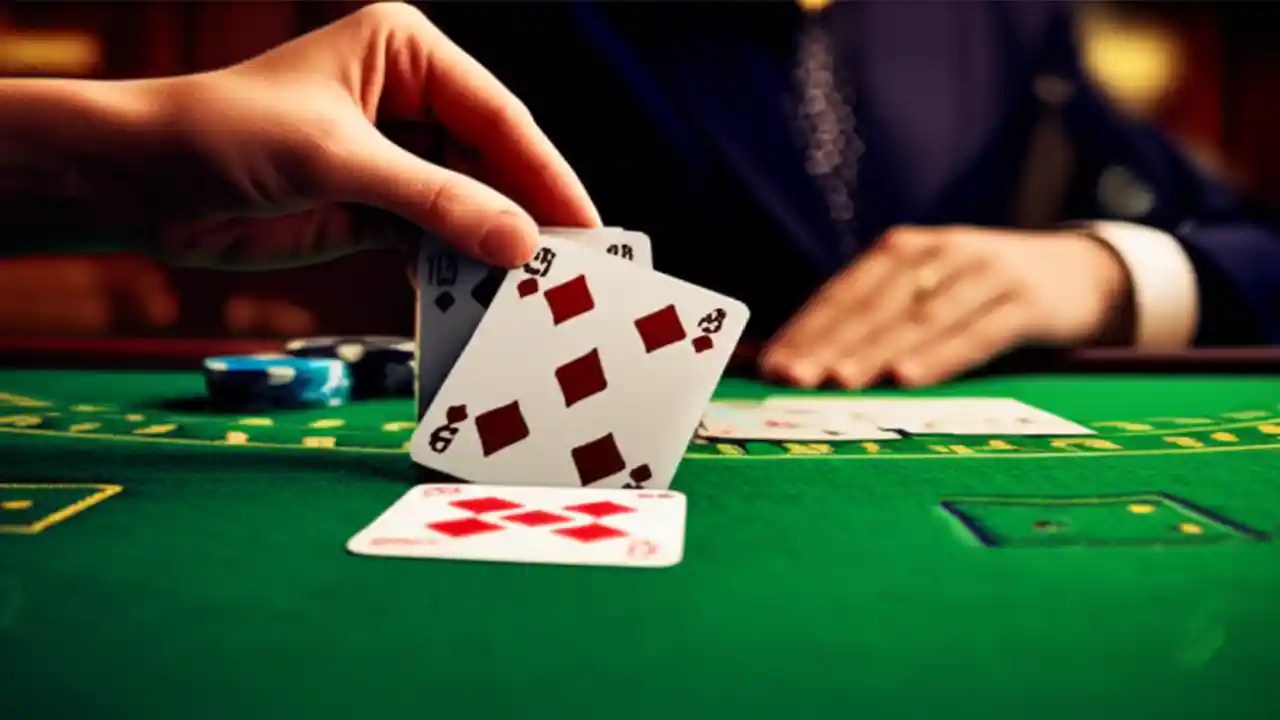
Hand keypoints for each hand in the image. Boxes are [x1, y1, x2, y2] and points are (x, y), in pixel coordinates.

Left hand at [142, 2, 597, 268]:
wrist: (142, 182)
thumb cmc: (227, 135)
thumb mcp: (340, 162)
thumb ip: (435, 202)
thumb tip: (518, 242)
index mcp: (408, 53)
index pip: (499, 116)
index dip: (546, 174)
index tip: (585, 227)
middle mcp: (410, 99)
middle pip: (492, 164)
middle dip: (522, 216)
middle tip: (570, 272)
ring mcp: (395, 156)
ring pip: (467, 205)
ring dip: (489, 248)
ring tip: (530, 294)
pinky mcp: (375, 206)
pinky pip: (433, 238)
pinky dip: (451, 268)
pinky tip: (472, 298)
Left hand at [759, 226, 1132, 387]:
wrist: (1083, 272)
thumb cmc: (983, 292)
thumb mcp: (931, 289)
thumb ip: (879, 316)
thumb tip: (809, 360)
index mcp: (905, 250)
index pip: (845, 292)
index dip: (807, 329)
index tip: (772, 366)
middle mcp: (940, 253)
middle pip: (875, 304)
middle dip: (829, 343)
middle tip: (792, 378)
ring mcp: (984, 274)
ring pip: (920, 317)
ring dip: (876, 351)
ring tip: (839, 381)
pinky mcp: (1026, 302)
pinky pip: (977, 332)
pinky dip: (941, 356)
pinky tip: (909, 378)